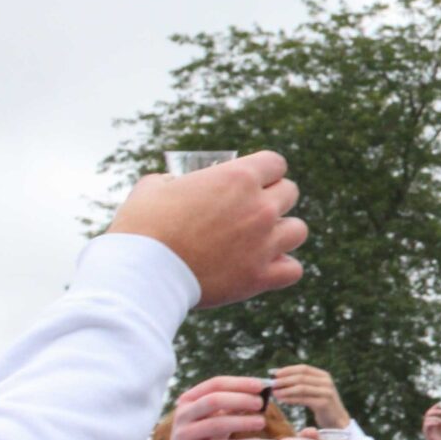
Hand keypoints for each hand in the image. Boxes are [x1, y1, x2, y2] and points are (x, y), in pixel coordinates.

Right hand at [105, 150, 306, 308]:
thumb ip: (175, 181)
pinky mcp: (261, 276)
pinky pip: (293, 270)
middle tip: (252, 209)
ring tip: (261, 239)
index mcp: (237, 178)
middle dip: (273, 197)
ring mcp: (265, 243)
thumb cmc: (142, 226)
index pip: (275, 163)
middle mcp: (260, 207)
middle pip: (290, 193)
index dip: (265, 170)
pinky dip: (282, 268)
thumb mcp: (153, 187)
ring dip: (282, 232)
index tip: (254, 179)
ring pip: (298, 230)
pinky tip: (264, 267)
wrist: (142, 272)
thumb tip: (177, 184)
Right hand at [146, 377, 275, 439]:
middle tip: (260, 404)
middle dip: (240, 399)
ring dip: (242, 422)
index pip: (215, 384)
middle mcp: (183, 414)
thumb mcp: (215, 418)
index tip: (261, 385)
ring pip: (216, 424)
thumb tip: (261, 393)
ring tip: (261, 422)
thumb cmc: (204, 436)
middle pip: (214, 400)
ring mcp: (184, 434)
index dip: (240, 383)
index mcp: (190, 399)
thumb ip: (232, 406)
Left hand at [269, 364, 349, 429]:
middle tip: (272, 384)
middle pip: (301, 377)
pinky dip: (291, 399)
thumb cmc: (320, 404)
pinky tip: (282, 400)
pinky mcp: (324, 403)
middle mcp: (326, 382)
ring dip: (286, 390)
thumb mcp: (313, 390)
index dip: (288, 370)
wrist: (336, 419)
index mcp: (323, 375)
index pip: (303, 368)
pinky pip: (303, 399)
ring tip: (275, 393)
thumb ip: (300, 383)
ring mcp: (326, 392)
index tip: (274, 374)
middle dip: (284, 380)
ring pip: (301, 388)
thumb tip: (277, 376)